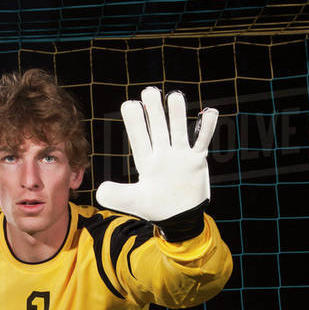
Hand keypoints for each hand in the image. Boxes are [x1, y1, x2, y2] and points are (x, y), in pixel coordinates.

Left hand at [96, 87, 218, 222]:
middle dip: (154, 110)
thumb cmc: (156, 208)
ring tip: (174, 96)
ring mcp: (180, 155)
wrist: (180, 218)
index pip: (139, 137)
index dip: (135, 122)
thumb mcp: (134, 201)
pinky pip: (202, 141)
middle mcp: (163, 154)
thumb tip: (99, 191)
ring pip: (178, 129)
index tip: (130, 104)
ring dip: (177, 114)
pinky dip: (206, 127)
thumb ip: (117, 195)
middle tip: (149, 91)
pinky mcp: (196, 160)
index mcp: (146, 161)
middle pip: (158, 127)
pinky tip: (209, 112)